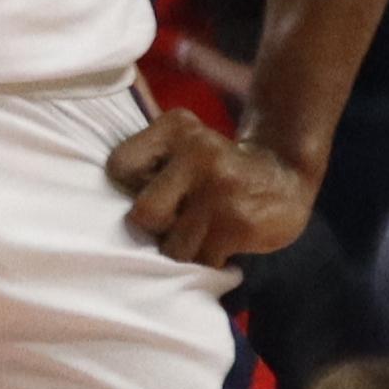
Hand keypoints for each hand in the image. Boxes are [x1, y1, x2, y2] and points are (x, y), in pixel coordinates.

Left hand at [105, 110, 308, 268]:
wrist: (286, 174)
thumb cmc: (215, 168)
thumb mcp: (182, 143)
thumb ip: (146, 162)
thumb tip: (102, 212)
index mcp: (175, 127)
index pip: (119, 167)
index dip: (132, 189)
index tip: (157, 189)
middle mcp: (198, 152)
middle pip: (143, 213)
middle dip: (158, 227)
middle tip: (179, 220)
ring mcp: (220, 188)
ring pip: (173, 246)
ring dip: (186, 248)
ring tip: (205, 230)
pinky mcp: (238, 222)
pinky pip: (203, 261)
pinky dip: (210, 260)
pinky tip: (223, 240)